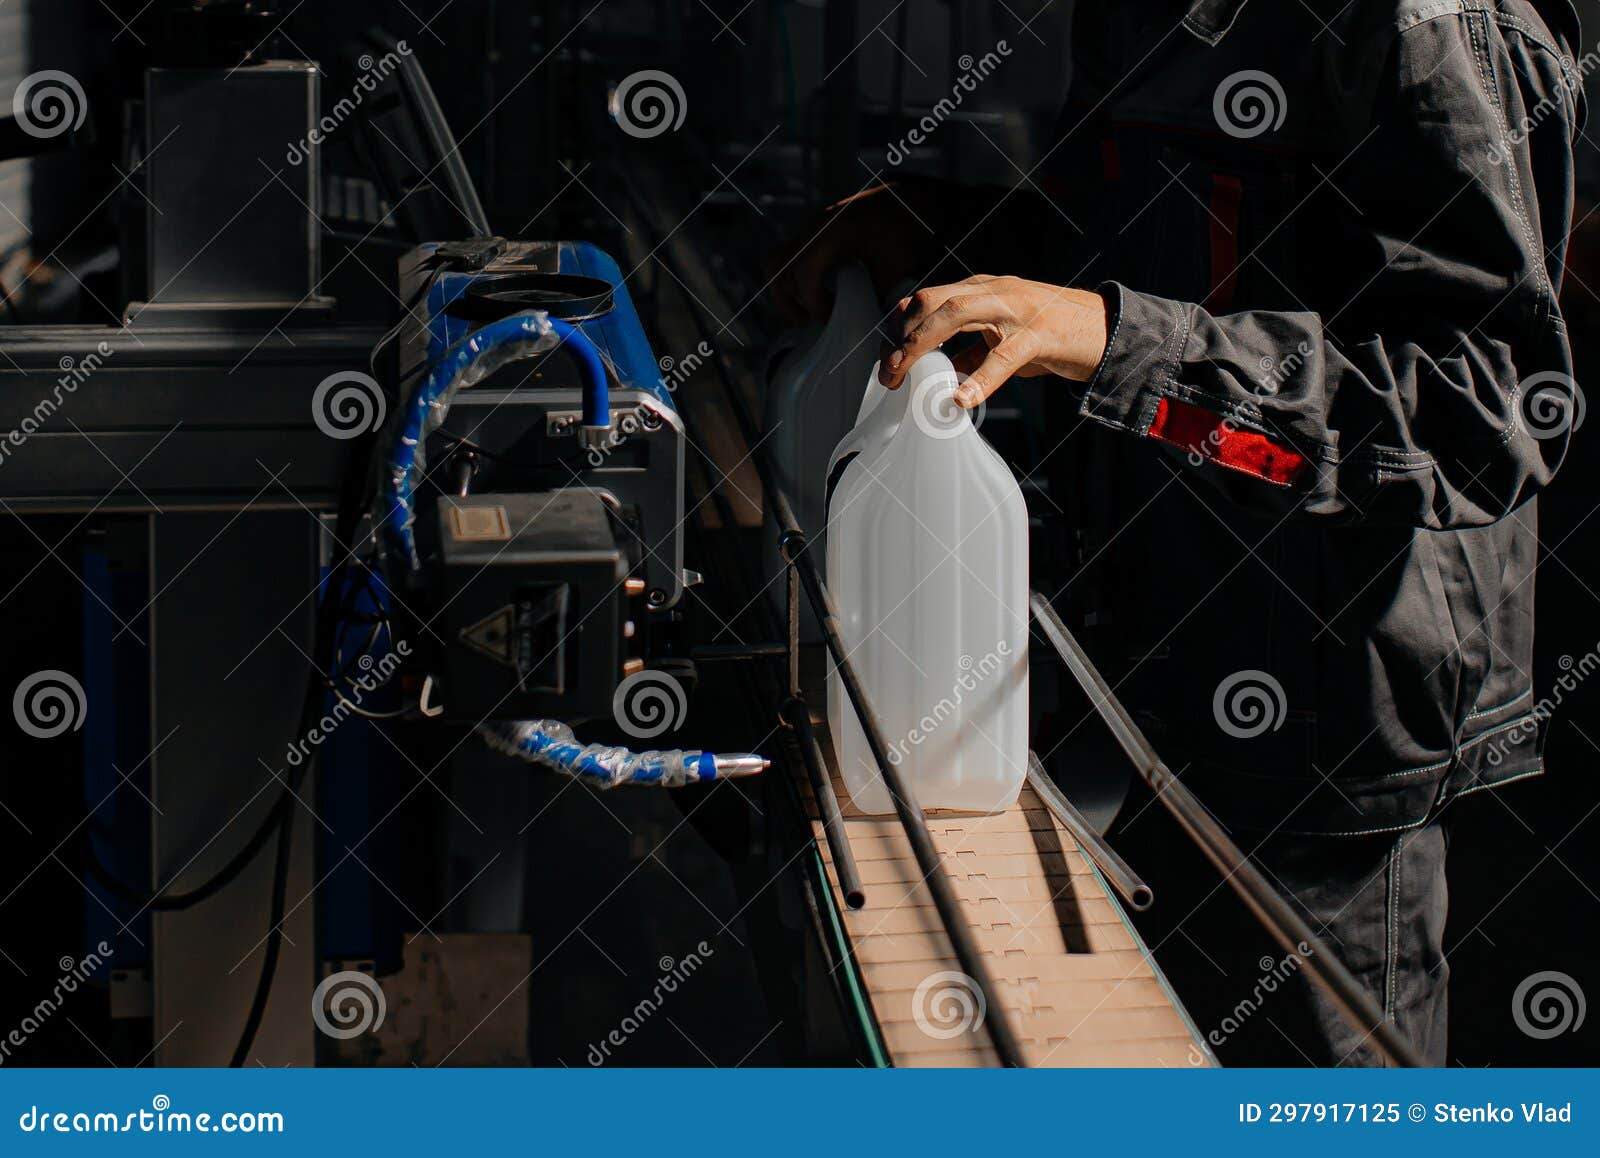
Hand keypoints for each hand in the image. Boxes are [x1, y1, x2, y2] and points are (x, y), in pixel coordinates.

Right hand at [766, 179, 953, 321]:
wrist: (912, 198)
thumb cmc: (908, 228)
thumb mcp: (896, 267)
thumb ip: (875, 297)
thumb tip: (861, 327)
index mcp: (833, 230)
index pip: (804, 274)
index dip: (812, 304)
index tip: (828, 320)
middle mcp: (816, 225)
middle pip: (780, 268)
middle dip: (790, 300)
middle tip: (810, 322)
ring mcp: (812, 225)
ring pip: (777, 261)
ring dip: (785, 290)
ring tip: (805, 314)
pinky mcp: (815, 229)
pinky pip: (790, 255)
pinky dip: (793, 278)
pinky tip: (817, 294)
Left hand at [877, 276, 1109, 406]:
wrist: (1107, 329)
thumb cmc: (1053, 336)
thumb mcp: (1003, 342)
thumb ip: (970, 352)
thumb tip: (937, 375)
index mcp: (983, 289)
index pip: (929, 299)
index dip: (901, 327)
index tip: (887, 359)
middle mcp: (995, 290)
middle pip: (933, 301)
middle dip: (903, 335)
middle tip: (889, 373)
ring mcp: (1016, 309)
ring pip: (956, 313)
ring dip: (922, 345)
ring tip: (904, 376)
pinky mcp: (1038, 335)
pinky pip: (1003, 357)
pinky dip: (979, 379)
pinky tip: (960, 399)